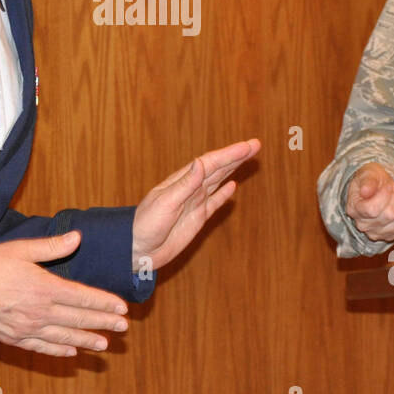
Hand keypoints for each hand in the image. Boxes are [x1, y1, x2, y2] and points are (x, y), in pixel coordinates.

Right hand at [0, 232, 128, 356]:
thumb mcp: (20, 249)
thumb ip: (51, 247)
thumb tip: (77, 237)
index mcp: (43, 287)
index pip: (82, 297)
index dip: (103, 303)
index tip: (122, 308)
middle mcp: (38, 311)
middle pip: (77, 319)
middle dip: (103, 323)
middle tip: (123, 328)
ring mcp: (25, 328)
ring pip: (62, 337)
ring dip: (85, 341)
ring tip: (104, 345)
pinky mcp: (12, 338)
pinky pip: (41, 348)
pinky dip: (58, 351)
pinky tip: (70, 353)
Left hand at [131, 138, 260, 273]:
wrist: (138, 249)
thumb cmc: (146, 224)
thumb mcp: (165, 203)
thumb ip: (185, 184)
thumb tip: (200, 162)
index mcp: (182, 181)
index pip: (211, 163)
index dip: (230, 154)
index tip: (248, 146)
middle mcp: (191, 188)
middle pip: (218, 168)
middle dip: (236, 156)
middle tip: (256, 144)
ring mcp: (195, 203)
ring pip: (218, 181)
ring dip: (233, 169)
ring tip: (247, 157)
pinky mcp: (197, 218)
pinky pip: (214, 202)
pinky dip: (224, 194)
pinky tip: (232, 186)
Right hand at [346, 163, 393, 241]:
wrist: (376, 188)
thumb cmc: (371, 179)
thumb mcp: (369, 173)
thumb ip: (368, 181)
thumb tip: (365, 191)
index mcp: (354, 209)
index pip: (372, 209)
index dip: (384, 195)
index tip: (386, 185)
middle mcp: (362, 225)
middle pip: (389, 215)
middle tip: (391, 189)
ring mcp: (375, 233)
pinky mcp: (388, 236)